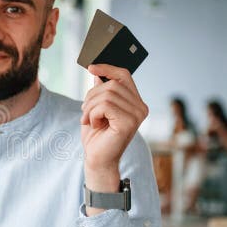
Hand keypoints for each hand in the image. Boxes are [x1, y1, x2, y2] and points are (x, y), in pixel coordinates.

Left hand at [81, 64, 148, 199]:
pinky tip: (94, 124)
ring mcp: (137, 115)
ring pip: (106, 94)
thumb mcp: (96, 108)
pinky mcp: (129, 123)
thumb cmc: (97, 135)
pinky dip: (93, 114)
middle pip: (111, 84)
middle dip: (91, 96)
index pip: (124, 75)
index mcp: (135, 102)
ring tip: (88, 119)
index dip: (107, 68)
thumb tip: (97, 72)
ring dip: (90, 107)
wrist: (97, 158)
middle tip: (85, 112)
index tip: (90, 68)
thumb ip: (101, 91)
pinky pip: (105, 106)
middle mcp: (141, 107)